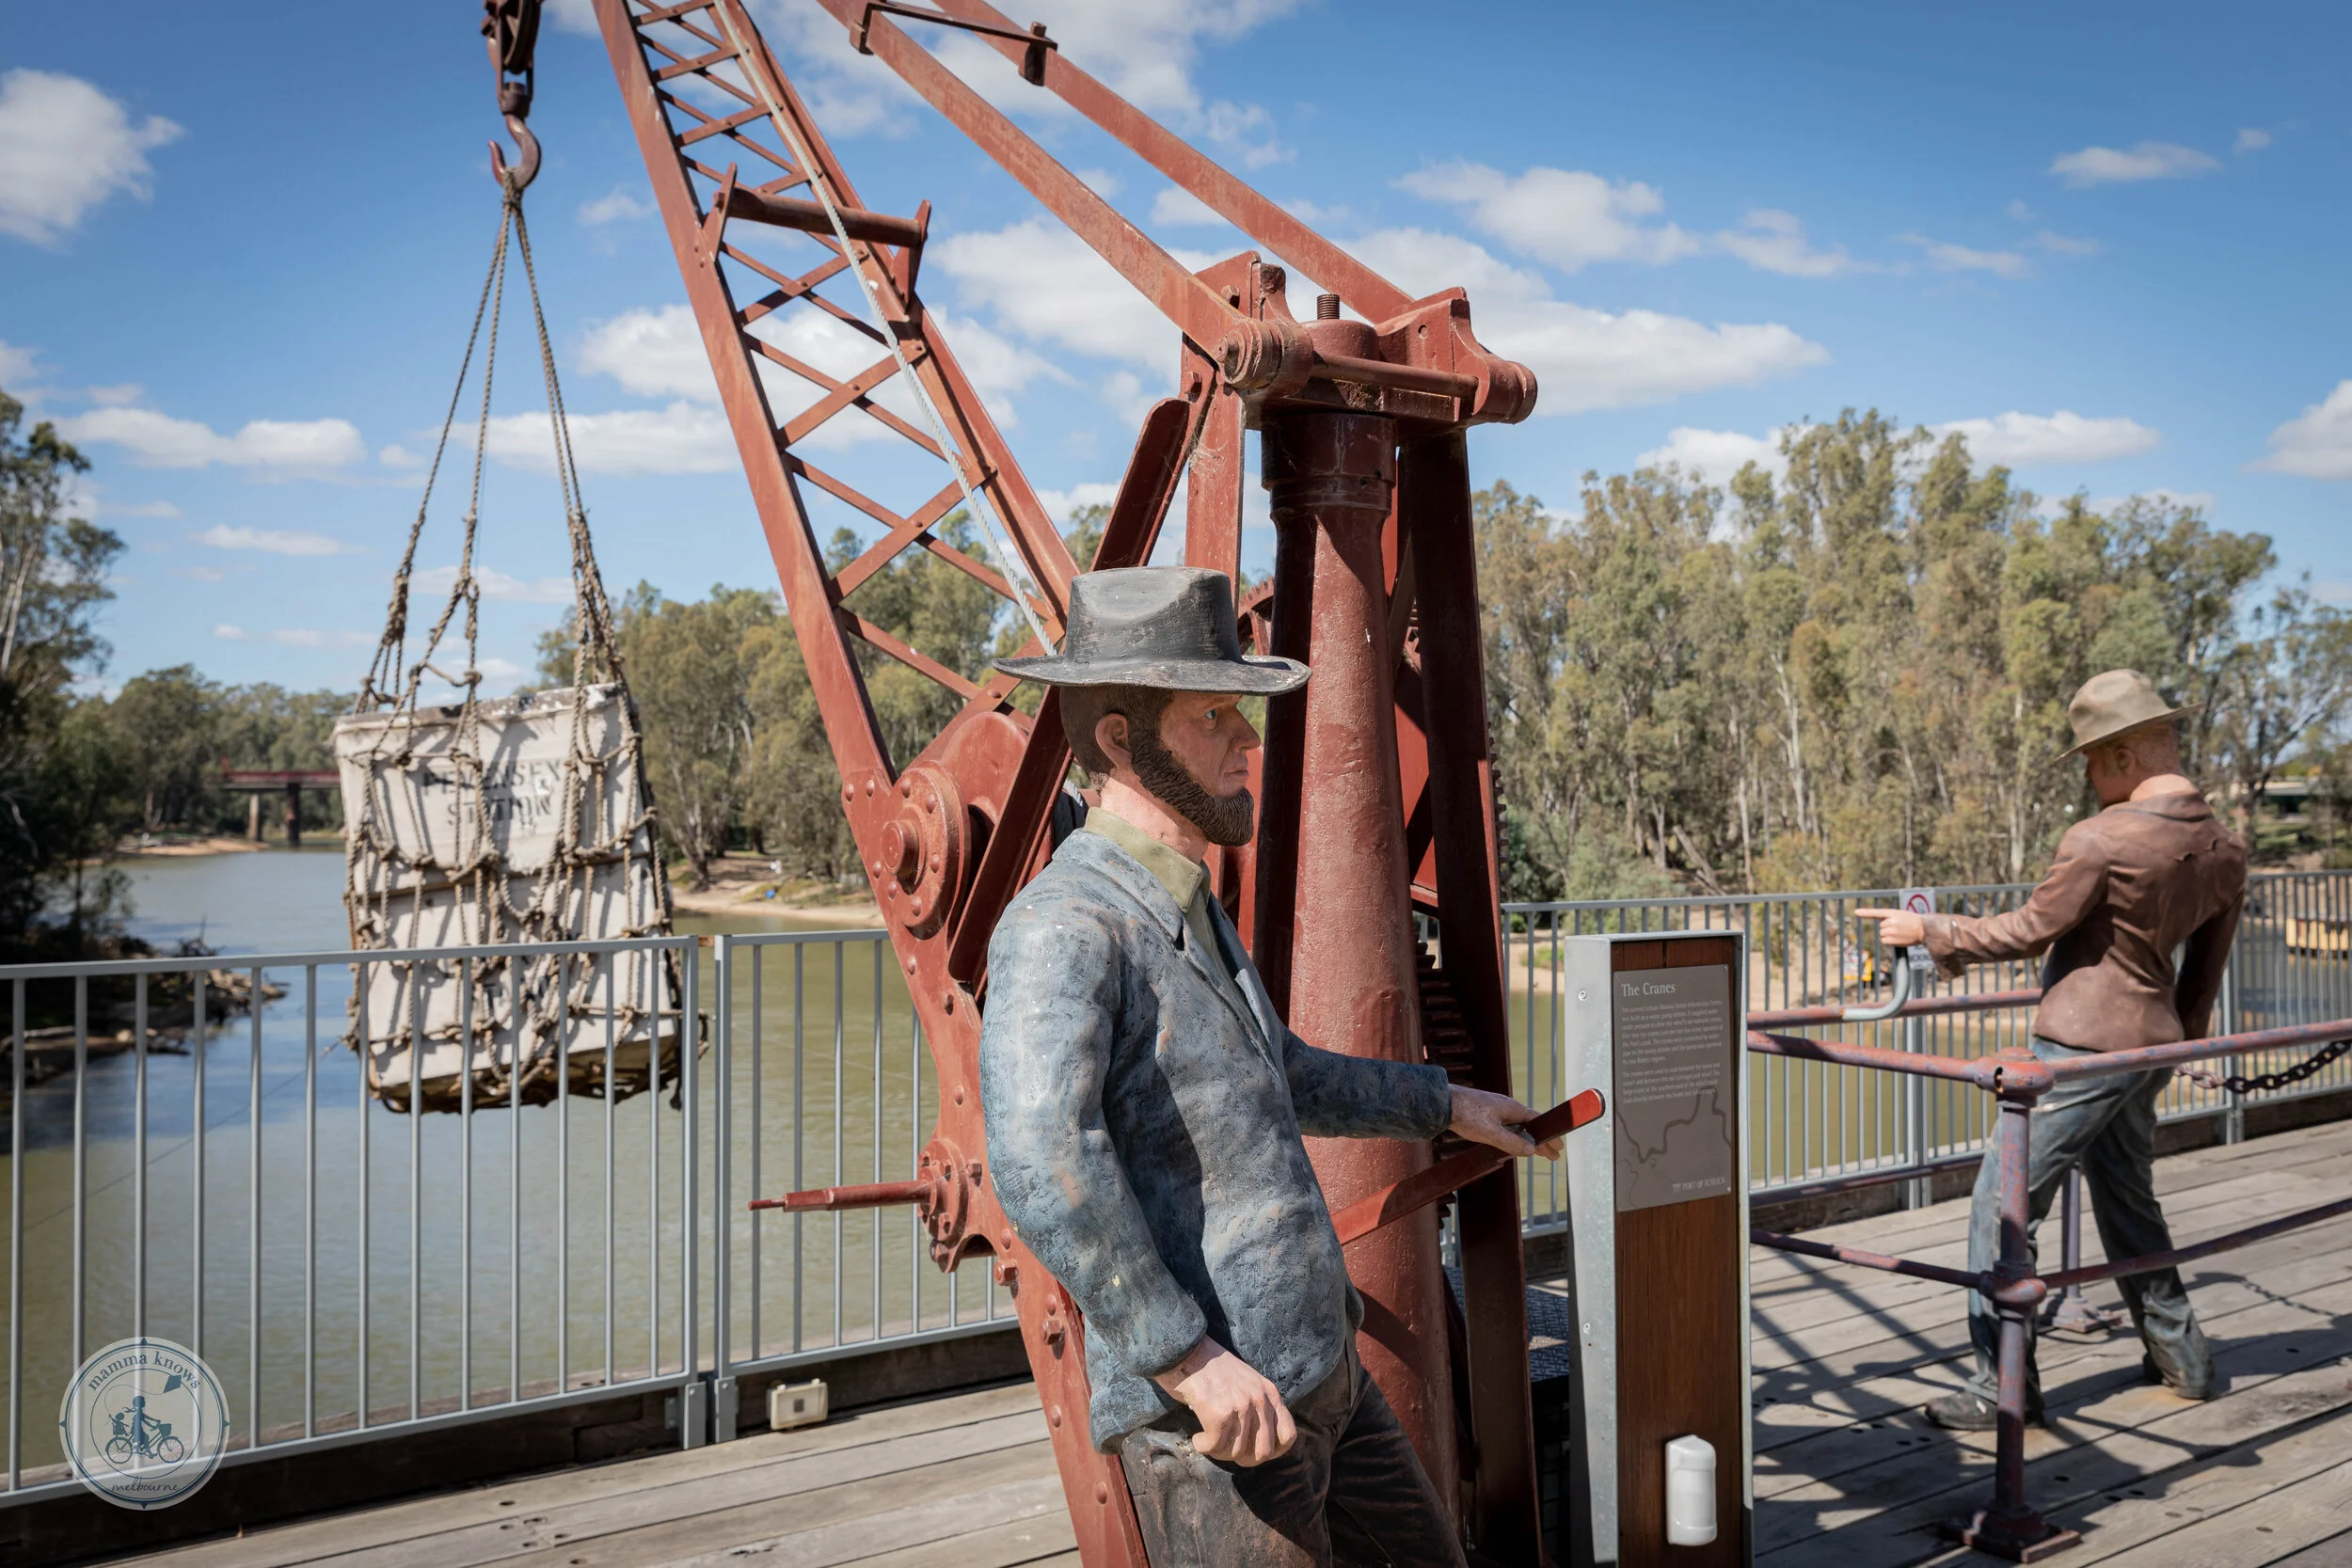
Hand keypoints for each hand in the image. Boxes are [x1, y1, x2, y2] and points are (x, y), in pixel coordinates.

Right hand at [1150, 1337, 1296, 1465]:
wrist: (1188, 1351)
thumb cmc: (1213, 1369)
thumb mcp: (1248, 1382)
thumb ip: (1259, 1406)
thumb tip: (1260, 1443)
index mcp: (1270, 1393)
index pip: (1288, 1435)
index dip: (1274, 1452)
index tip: (1254, 1452)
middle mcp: (1260, 1401)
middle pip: (1263, 1452)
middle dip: (1243, 1457)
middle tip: (1226, 1449)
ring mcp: (1242, 1408)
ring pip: (1236, 1453)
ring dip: (1220, 1452)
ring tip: (1209, 1440)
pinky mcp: (1220, 1415)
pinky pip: (1215, 1447)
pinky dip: (1203, 1447)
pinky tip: (1198, 1438)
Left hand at [1449, 1085, 1563, 1159]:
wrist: (1441, 1102)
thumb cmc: (1465, 1114)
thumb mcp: (1489, 1133)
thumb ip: (1511, 1142)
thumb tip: (1531, 1150)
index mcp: (1512, 1108)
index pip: (1537, 1122)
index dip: (1549, 1136)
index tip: (1560, 1147)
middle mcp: (1507, 1106)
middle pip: (1530, 1125)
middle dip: (1542, 1141)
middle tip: (1554, 1157)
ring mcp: (1496, 1109)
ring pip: (1518, 1126)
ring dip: (1529, 1139)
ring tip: (1539, 1153)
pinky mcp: (1486, 1113)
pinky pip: (1507, 1126)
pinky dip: (1516, 1136)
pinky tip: (1514, 1143)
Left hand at [1855, 909, 1925, 949]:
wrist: (1925, 929)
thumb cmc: (1913, 922)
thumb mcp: (1901, 915)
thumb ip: (1890, 918)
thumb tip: (1882, 926)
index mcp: (1893, 913)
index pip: (1876, 912)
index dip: (1865, 913)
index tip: (1856, 912)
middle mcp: (1890, 921)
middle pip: (1881, 927)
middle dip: (1888, 928)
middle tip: (1900, 928)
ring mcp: (1890, 930)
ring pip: (1882, 934)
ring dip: (1889, 935)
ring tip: (1900, 933)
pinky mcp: (1891, 939)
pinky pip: (1884, 941)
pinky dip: (1890, 942)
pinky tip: (1899, 939)